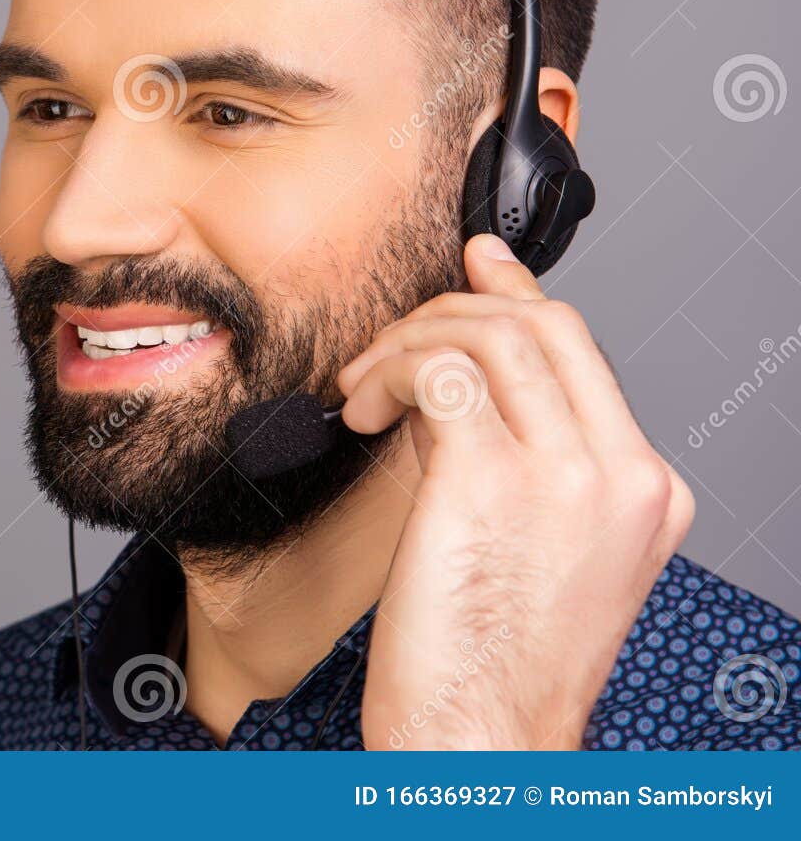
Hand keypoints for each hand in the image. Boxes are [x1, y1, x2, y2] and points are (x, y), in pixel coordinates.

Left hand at [334, 233, 693, 749]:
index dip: (518, 296)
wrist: (481, 743)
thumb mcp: (537, 551)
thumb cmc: (491, 660)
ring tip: (363, 387)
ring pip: (488, 336)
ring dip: (406, 343)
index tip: (478, 265)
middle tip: (395, 335)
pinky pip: (442, 373)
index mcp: (645, 492)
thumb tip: (458, 379)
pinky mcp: (492, 478)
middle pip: (544, 326)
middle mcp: (621, 476)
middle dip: (455, 309)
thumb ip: (519, 460)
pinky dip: (389, 371)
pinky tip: (361, 409)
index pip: (583, 354)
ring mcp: (566, 474)